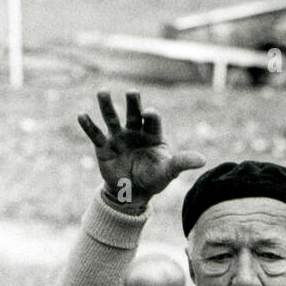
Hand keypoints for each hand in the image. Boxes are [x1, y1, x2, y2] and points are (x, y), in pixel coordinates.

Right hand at [78, 90, 205, 212]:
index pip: (152, 121)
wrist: (133, 193)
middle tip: (132, 93)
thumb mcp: (168, 172)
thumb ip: (182, 163)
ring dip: (107, 106)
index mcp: (152, 134)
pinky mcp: (103, 147)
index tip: (149, 114)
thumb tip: (203, 161)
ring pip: (111, 118)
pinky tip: (81, 115)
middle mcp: (134, 130)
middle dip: (132, 103)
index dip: (151, 116)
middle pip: (132, 113)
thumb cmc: (153, 179)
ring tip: (102, 92)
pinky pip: (95, 134)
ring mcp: (118, 137)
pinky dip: (88, 125)